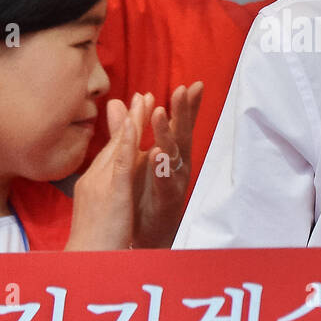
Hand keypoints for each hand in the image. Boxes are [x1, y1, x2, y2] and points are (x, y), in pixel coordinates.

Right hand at [66, 95, 147, 250]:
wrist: (84, 263)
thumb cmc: (93, 246)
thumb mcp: (101, 215)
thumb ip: (107, 197)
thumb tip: (111, 190)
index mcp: (93, 185)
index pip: (111, 152)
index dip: (123, 130)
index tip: (134, 109)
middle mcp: (94, 179)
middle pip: (114, 143)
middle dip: (130, 118)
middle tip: (144, 94)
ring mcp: (101, 184)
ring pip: (118, 147)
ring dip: (132, 121)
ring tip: (146, 99)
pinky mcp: (111, 192)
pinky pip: (121, 163)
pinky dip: (127, 142)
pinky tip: (135, 126)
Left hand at [132, 82, 204, 248]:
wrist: (144, 237)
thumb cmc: (145, 198)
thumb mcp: (139, 159)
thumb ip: (132, 130)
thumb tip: (127, 100)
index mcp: (173, 155)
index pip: (181, 125)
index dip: (187, 106)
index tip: (193, 84)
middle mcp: (178, 166)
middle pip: (183, 134)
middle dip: (184, 112)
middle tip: (184, 89)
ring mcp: (174, 183)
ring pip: (173, 155)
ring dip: (168, 134)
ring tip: (161, 114)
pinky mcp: (166, 201)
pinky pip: (164, 182)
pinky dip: (161, 168)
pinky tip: (156, 154)